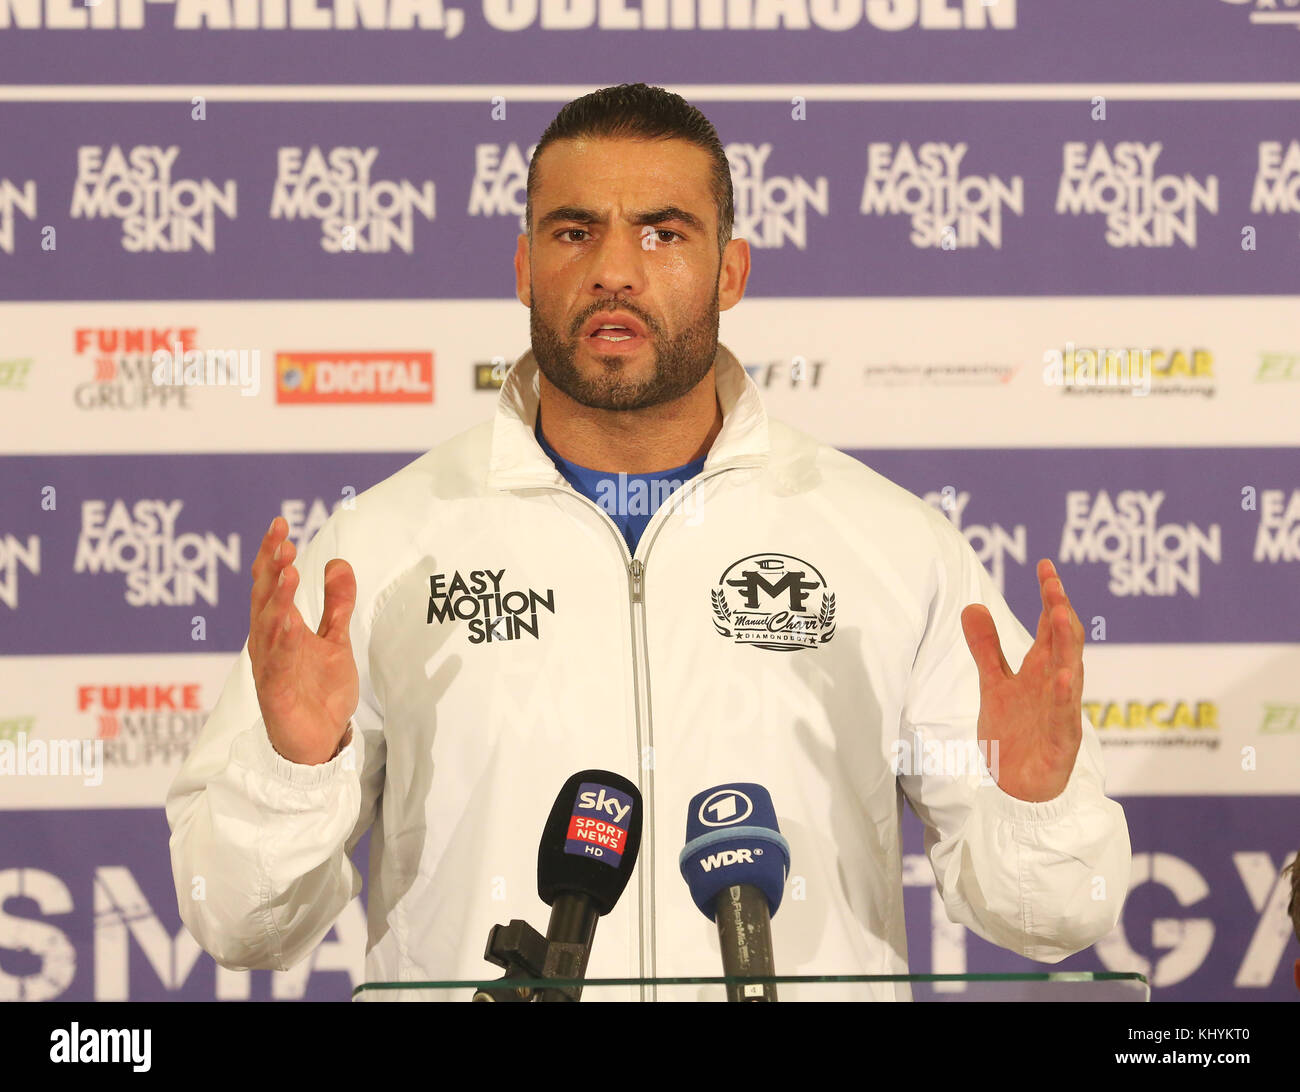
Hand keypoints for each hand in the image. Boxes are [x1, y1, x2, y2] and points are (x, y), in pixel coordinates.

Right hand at [248, 517, 358, 765]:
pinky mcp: (276, 692)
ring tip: (287, 570)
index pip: (271, 584)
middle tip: (282, 539)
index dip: (273, 555)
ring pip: (267, 626)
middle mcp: (268, 642)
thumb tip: (338, 563)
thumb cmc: (319, 691)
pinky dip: (281, 641)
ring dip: (277, 598)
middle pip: (264, 598)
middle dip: (270, 567)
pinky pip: (277, 663)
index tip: (281, 525)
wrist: (319, 742)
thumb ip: (336, 605)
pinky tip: (288, 621)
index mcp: (279, 628)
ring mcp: (270, 666)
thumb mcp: (335, 640)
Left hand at [959, 558, 1083, 801]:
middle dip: (1059, 611)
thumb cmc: (1014, 735)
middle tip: (1053, 583)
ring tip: (1060, 613)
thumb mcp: (993, 684)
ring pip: (1070, 672)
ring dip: (1066, 644)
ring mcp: (1062, 711)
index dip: (1049, 596)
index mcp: (1041, 669)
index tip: (1045, 566)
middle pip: (1063, 641)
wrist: (1017, 789)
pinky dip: (1065, 696)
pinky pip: (1067, 716)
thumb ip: (986, 648)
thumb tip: (973, 606)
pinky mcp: (1063, 740)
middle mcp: (1055, 684)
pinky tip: (1063, 677)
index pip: (1049, 625)